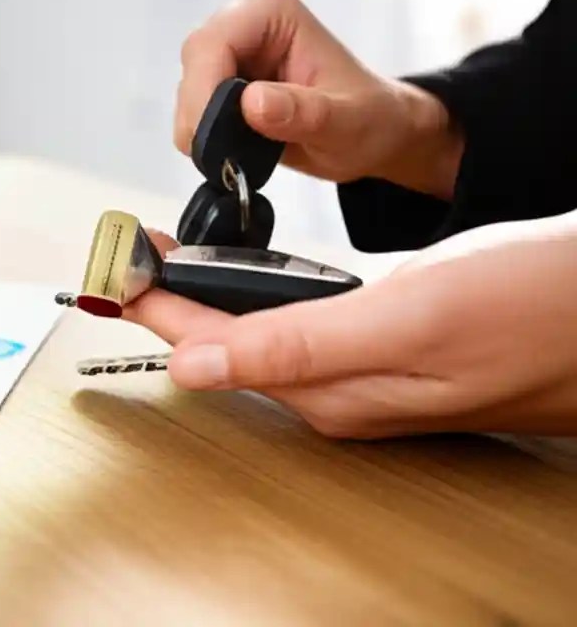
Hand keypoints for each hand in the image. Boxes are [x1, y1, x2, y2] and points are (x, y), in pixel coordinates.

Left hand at [125, 219, 576, 438]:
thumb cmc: (535, 315)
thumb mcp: (408, 321)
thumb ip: (295, 345)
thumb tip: (191, 366)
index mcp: (330, 390)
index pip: (209, 348)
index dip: (155, 305)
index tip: (115, 268)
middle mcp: (339, 392)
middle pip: (225, 345)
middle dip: (170, 303)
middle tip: (130, 258)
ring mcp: (365, 376)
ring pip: (258, 338)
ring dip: (208, 302)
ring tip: (168, 264)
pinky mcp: (390, 353)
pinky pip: (298, 332)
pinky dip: (258, 303)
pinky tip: (249, 288)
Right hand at [175, 0, 463, 199]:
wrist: (372, 133)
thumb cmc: (369, 119)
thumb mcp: (347, 122)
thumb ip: (304, 113)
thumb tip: (251, 104)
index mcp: (272, 12)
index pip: (213, 43)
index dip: (206, 91)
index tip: (219, 140)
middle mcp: (242, 22)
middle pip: (194, 66)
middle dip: (203, 116)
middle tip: (227, 159)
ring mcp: (227, 52)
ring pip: (187, 91)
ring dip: (204, 132)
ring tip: (242, 156)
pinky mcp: (218, 81)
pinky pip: (191, 110)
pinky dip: (206, 138)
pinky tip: (237, 149)